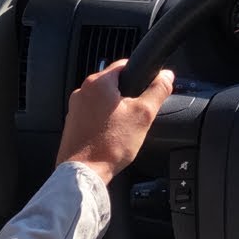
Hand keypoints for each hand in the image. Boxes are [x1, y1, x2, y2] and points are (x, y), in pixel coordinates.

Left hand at [55, 59, 173, 184]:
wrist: (84, 172)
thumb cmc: (110, 144)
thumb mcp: (144, 114)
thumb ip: (158, 90)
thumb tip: (166, 75)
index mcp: (98, 83)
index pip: (125, 65)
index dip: (141, 75)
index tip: (148, 88)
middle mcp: (82, 91)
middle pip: (114, 84)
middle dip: (128, 96)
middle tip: (138, 114)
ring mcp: (74, 108)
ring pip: (103, 101)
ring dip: (116, 110)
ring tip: (124, 129)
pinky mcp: (72, 124)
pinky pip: (93, 115)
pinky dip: (104, 122)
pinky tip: (111, 136)